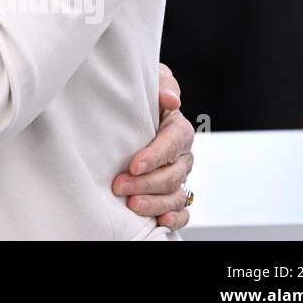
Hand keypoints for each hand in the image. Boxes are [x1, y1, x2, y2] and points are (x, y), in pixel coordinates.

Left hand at [113, 62, 194, 229]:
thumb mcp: (151, 80)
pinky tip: (161, 222)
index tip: (133, 164)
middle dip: (146, 183)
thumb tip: (171, 98)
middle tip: (120, 186)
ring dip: (155, 203)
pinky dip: (174, 218)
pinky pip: (182, 210)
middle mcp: (182, 155)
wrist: (132, 110)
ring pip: (176, 195)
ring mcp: (179, 176)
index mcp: (179, 129)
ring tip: (132, 206)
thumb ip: (163, 84)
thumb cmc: (141, 96)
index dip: (155, 156)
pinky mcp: (173, 192)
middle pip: (172, 175)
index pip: (172, 144)